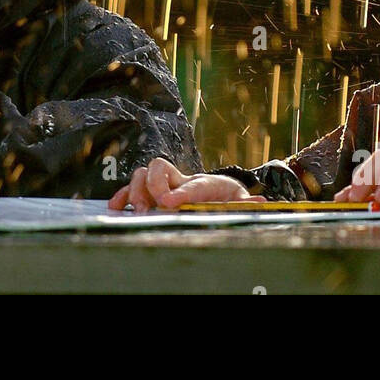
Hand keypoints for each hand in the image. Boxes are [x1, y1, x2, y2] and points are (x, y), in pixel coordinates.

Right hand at [108, 157, 266, 211]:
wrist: (223, 194)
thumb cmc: (230, 201)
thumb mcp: (240, 204)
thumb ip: (246, 205)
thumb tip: (261, 202)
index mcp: (208, 184)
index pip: (194, 184)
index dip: (182, 193)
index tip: (170, 203)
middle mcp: (183, 179)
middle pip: (161, 167)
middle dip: (154, 186)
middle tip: (150, 209)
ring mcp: (166, 184)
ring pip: (144, 174)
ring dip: (137, 190)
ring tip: (138, 211)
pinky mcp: (154, 194)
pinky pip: (134, 189)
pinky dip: (124, 196)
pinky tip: (118, 207)